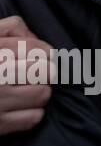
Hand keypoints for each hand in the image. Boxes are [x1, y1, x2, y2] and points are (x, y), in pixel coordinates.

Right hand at [0, 17, 51, 135]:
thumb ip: (10, 28)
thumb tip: (35, 38)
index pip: (39, 49)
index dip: (46, 53)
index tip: (42, 57)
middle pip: (46, 72)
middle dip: (43, 73)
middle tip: (33, 75)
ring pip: (42, 95)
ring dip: (38, 94)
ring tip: (23, 91)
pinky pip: (33, 117)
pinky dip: (30, 114)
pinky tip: (17, 108)